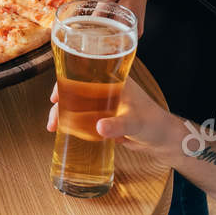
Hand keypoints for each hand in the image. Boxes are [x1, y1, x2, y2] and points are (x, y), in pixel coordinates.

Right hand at [49, 75, 180, 158]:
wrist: (163, 140)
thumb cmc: (154, 124)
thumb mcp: (135, 123)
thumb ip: (118, 125)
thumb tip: (99, 127)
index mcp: (114, 81)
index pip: (85, 74)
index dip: (66, 81)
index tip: (55, 95)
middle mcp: (106, 90)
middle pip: (76, 90)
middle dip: (61, 102)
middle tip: (53, 117)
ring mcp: (104, 105)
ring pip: (78, 105)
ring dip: (64, 114)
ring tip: (53, 127)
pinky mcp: (104, 118)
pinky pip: (83, 118)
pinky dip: (72, 122)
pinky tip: (64, 130)